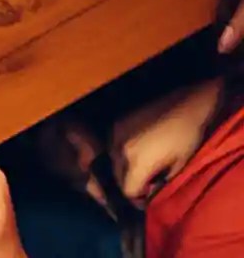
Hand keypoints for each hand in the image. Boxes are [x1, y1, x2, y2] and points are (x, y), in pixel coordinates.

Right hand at [110, 79, 221, 206]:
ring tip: (143, 166)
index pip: (127, 190)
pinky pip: (114, 146)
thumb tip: (151, 193)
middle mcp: (119, 149)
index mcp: (136, 162)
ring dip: (126, 168)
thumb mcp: (179, 166)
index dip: (138, 198)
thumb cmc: (187, 136)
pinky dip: (123, 153)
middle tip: (147, 184)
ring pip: (114, 161)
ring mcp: (116, 133)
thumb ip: (161, 184)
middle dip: (131, 184)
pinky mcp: (118, 123)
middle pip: (118, 178)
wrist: (186, 103)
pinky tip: (139, 150)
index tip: (148, 197)